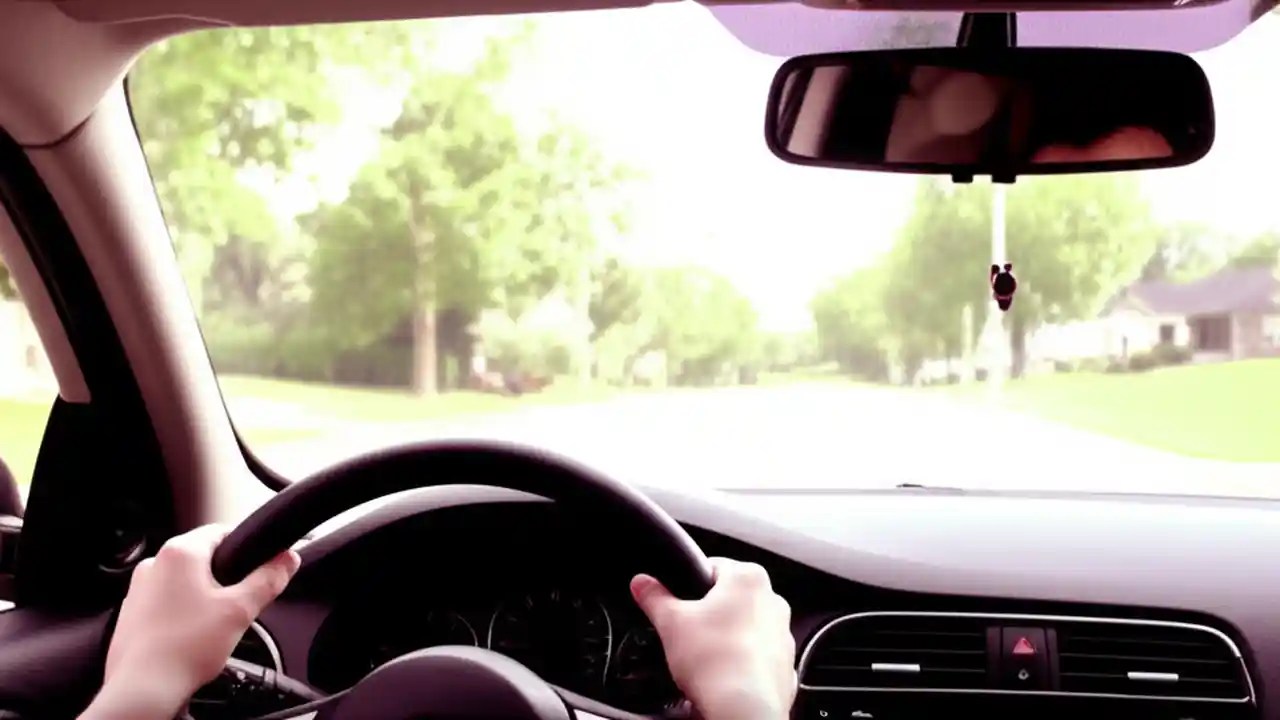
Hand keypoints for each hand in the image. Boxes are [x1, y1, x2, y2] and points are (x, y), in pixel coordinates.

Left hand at [79, 525, 300, 719]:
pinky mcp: (132, 613)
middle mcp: (154, 564)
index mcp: (180, 552)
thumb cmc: (185, 647)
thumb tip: (287, 559)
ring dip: (202, 596)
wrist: (143, 688)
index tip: (261, 566)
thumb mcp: (240, 610)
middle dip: (225, 578)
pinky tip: (191, 636)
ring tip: (213, 626)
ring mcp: (138, 589)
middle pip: (204, 558)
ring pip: (184, 582)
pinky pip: (166, 602)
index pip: (223, 531)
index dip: (247, 547)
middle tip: (238, 604)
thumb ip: (268, 580)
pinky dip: (182, 613)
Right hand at [631, 558, 795, 719]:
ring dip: (726, 638)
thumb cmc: (714, 661)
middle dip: (708, 613)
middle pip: (730, 598)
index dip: (689, 584)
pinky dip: (741, 662)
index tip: (677, 603)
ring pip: (745, 628)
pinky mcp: (785, 664)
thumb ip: (654, 597)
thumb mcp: (670, 622)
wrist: (743, 709)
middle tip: (686, 632)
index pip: (712, 566)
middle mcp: (772, 601)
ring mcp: (783, 634)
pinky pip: (757, 657)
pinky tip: (722, 675)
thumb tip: (642, 583)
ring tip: (703, 657)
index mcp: (747, 578)